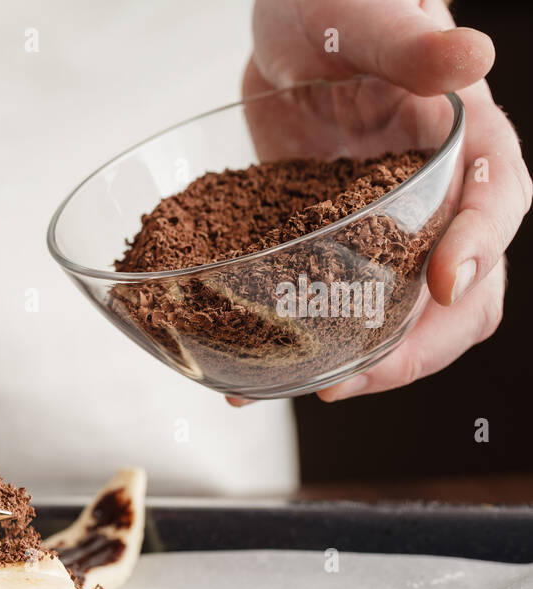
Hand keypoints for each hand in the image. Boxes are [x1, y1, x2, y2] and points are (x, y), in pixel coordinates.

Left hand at [243, 0, 529, 402]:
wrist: (284, 30)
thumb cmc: (331, 4)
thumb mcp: (359, 14)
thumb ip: (408, 42)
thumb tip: (472, 56)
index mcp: (466, 140)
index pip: (496, 202)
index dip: (477, 248)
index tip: (440, 284)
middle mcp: (440, 199)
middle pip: (466, 293)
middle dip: (418, 346)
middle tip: (349, 379)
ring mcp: (392, 233)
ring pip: (409, 320)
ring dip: (368, 365)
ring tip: (305, 390)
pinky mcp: (340, 252)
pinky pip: (341, 313)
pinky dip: (311, 349)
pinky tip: (253, 375)